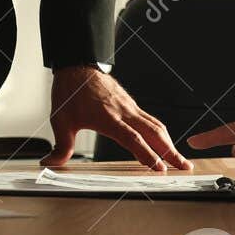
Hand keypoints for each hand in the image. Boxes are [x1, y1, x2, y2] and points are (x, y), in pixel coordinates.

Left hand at [44, 65, 192, 171]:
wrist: (77, 66)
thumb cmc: (71, 91)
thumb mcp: (61, 120)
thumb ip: (61, 145)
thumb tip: (51, 163)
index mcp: (108, 117)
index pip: (132, 139)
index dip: (147, 154)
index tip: (160, 168)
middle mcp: (124, 112)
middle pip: (153, 133)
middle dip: (170, 151)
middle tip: (184, 166)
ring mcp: (130, 107)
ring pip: (155, 125)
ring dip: (169, 143)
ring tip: (179, 158)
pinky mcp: (131, 104)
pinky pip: (150, 119)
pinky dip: (161, 133)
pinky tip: (164, 142)